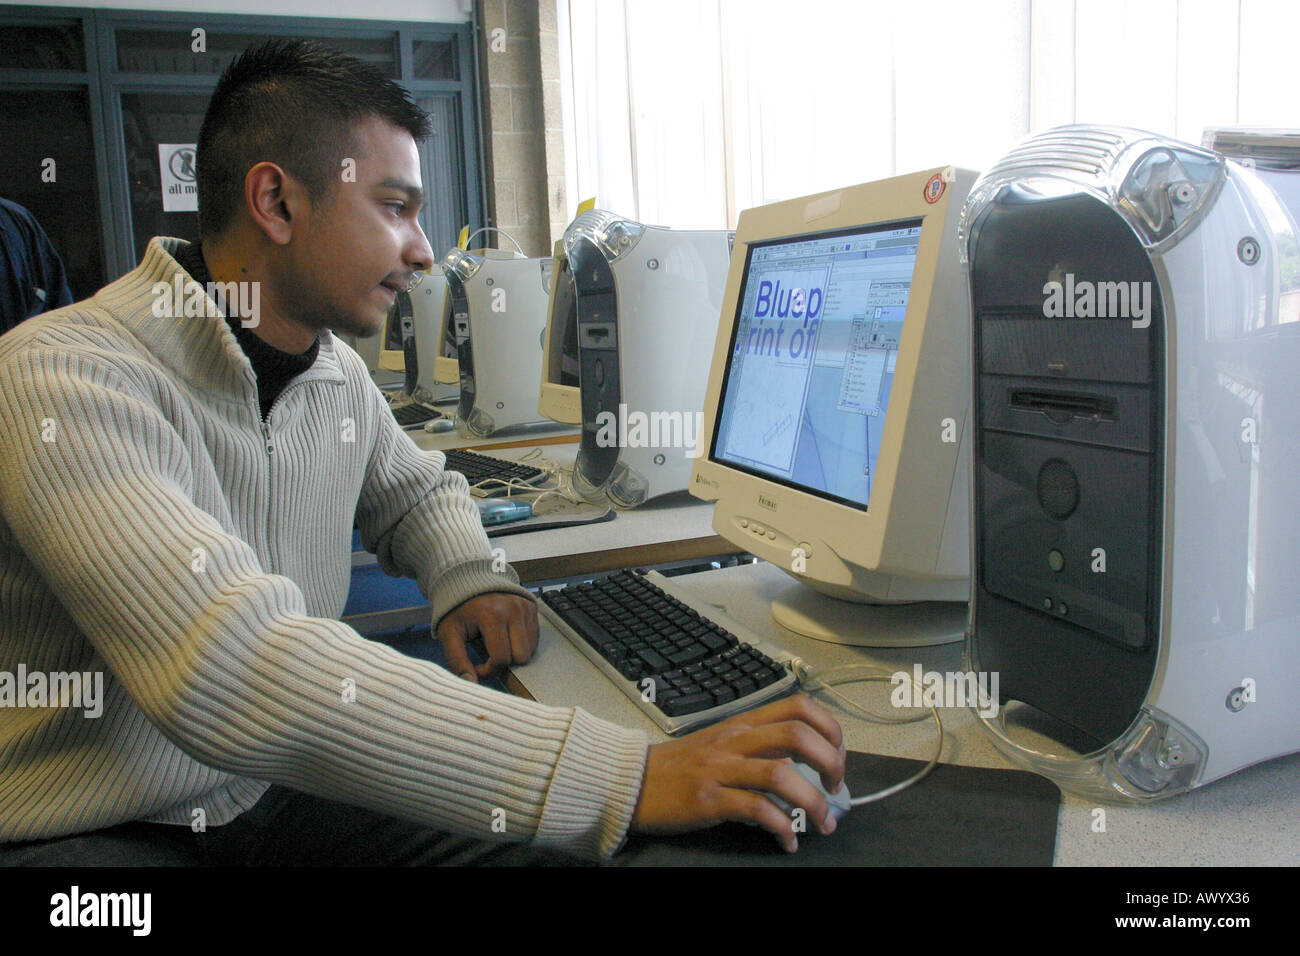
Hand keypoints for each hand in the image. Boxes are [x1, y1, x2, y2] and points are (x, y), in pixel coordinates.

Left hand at [437, 593, 538, 682]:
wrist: (469, 580)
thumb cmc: (458, 608)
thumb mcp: (450, 634)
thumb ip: (457, 661)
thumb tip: (469, 683)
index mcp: (492, 615)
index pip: (501, 658)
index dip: (490, 670)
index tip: (479, 666)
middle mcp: (514, 609)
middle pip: (521, 656)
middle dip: (505, 662)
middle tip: (489, 655)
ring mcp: (525, 607)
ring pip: (530, 649)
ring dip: (514, 653)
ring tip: (497, 644)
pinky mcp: (532, 608)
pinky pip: (534, 638)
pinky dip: (522, 643)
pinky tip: (506, 636)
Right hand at [630, 695, 844, 852]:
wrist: (634, 781)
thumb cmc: (681, 765)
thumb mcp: (723, 743)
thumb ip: (760, 745)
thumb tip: (801, 764)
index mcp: (743, 722)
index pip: (799, 707)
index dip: (830, 729)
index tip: (837, 756)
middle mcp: (736, 739)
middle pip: (798, 735)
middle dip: (831, 763)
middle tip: (835, 789)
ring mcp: (721, 768)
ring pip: (782, 775)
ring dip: (814, 803)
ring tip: (823, 824)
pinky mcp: (709, 799)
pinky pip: (757, 810)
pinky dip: (782, 829)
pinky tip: (787, 841)